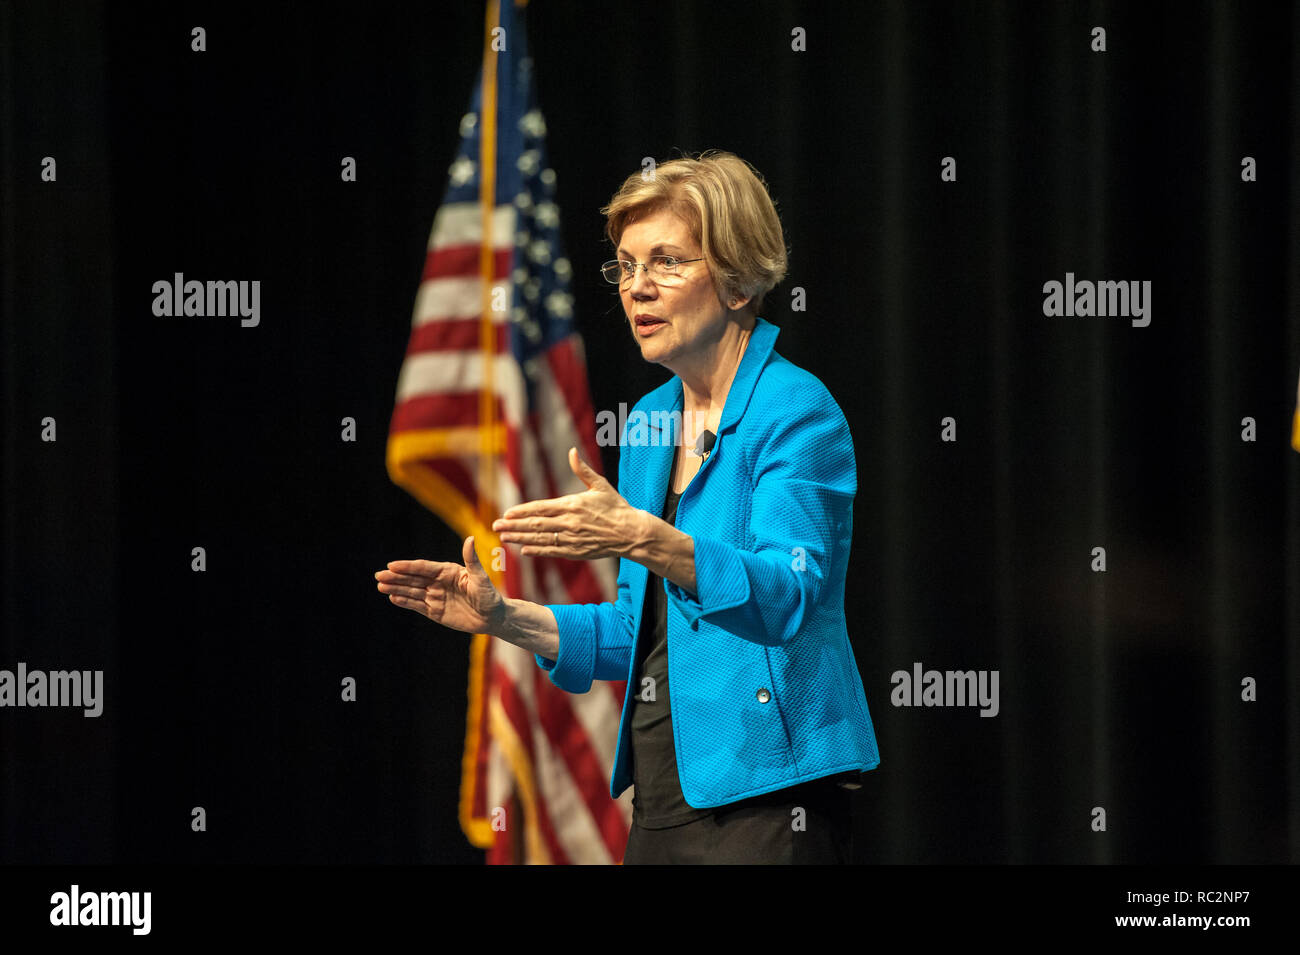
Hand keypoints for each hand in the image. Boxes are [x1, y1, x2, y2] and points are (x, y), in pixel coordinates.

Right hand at [375, 535, 505, 634]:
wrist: (493, 618)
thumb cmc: (489, 595)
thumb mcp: (480, 578)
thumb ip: (472, 560)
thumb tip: (470, 538)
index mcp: (448, 572)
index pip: (424, 568)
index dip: (408, 567)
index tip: (392, 565)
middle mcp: (439, 583)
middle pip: (414, 579)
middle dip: (396, 577)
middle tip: (379, 575)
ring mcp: (436, 597)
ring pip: (412, 591)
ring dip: (396, 588)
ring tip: (380, 586)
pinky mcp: (435, 611)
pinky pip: (417, 605)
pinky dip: (405, 601)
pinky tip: (393, 597)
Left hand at [492, 446, 643, 559]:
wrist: (631, 533)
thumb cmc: (616, 507)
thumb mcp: (600, 486)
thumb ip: (582, 470)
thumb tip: (572, 452)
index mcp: (572, 504)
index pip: (540, 508)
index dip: (522, 511)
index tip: (507, 512)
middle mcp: (569, 522)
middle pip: (535, 524)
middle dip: (514, 525)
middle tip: (496, 525)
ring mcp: (572, 539)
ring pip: (540, 539)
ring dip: (520, 538)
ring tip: (504, 537)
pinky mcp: (576, 552)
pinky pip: (552, 551)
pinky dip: (537, 551)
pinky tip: (524, 550)